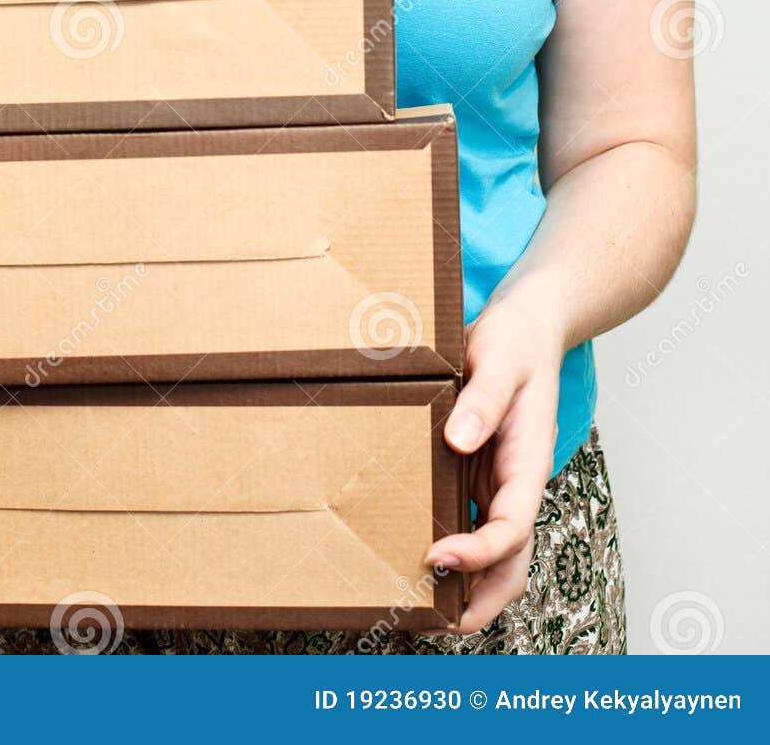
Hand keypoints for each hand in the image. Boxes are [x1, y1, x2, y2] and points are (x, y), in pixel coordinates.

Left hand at [424, 282, 564, 633]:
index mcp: (528, 462)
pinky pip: (472, 524)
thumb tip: (457, 441)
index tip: (437, 555)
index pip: (512, 527)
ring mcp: (498, 483)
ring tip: (421, 607)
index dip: (479, 552)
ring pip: (493, 553)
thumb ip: (482, 400)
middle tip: (435, 621)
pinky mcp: (479, 475)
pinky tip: (419, 559)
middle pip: (511, 561)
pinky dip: (454, 552)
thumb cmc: (516, 341)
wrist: (527, 325)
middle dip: (481, 599)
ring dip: (467, 586)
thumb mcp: (498, 359)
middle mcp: (516, 483)